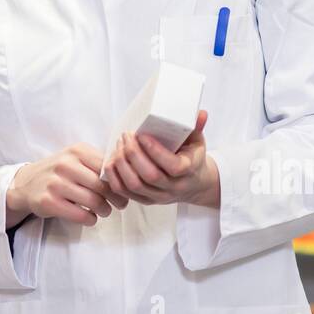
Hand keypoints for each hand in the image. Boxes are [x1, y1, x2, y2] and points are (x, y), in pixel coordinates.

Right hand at [6, 143, 128, 227]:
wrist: (27, 183)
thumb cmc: (59, 172)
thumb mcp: (75, 158)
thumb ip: (97, 163)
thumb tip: (126, 176)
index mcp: (77, 151)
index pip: (108, 168)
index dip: (119, 182)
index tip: (125, 190)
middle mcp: (65, 165)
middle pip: (102, 186)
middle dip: (116, 198)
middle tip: (120, 205)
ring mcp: (55, 183)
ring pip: (93, 202)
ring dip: (104, 210)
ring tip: (105, 211)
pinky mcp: (49, 202)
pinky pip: (81, 215)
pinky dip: (91, 219)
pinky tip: (91, 217)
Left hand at [103, 111, 219, 206]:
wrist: (194, 184)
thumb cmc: (192, 158)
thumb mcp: (198, 141)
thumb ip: (197, 127)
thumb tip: (200, 113)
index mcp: (189, 171)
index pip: (173, 166)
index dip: (155, 151)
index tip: (141, 135)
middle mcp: (174, 187)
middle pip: (150, 176)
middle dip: (133, 154)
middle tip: (126, 136)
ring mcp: (159, 196)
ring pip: (134, 185)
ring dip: (122, 164)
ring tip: (119, 145)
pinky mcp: (146, 200)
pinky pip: (124, 192)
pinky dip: (114, 176)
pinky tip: (113, 160)